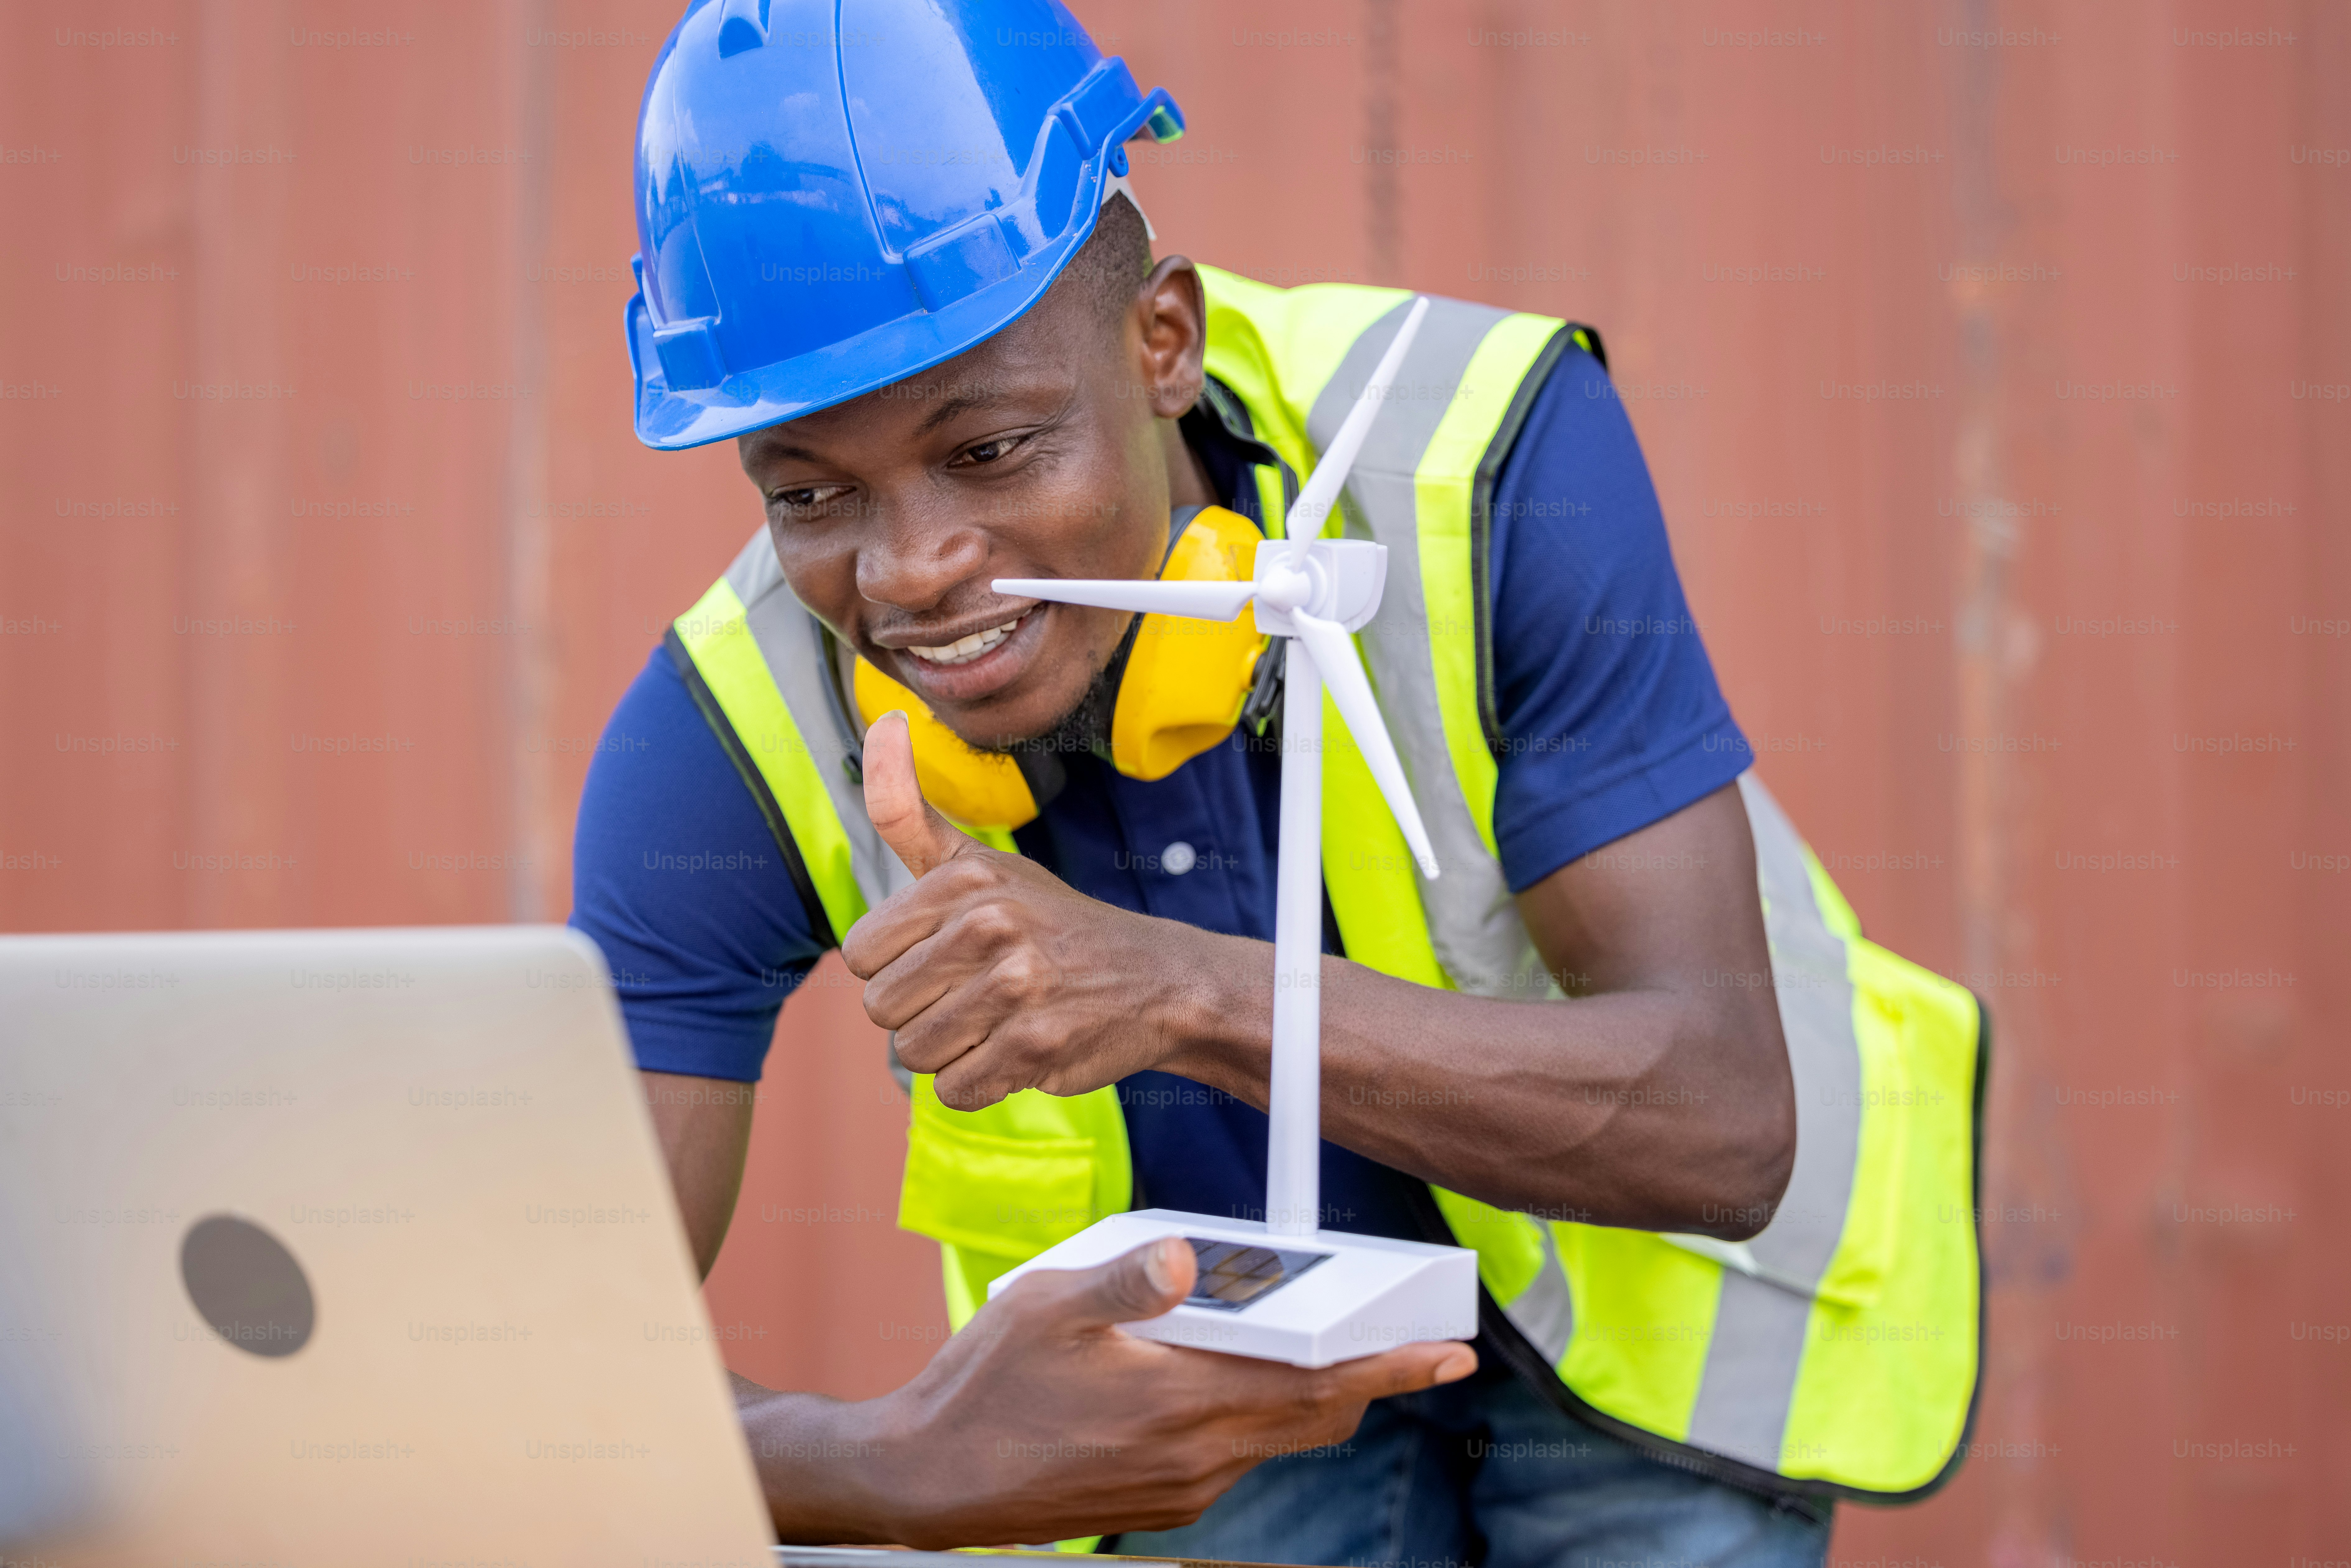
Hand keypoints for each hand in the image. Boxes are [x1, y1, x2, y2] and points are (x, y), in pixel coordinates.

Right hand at [804, 1237, 1474, 1546]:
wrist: (929, 1480)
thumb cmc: (986, 1387)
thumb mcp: (1046, 1307)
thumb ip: (1125, 1281)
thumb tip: (1181, 1252)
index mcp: (1184, 1404)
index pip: (1322, 1388)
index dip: (1394, 1368)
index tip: (1451, 1353)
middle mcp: (1197, 1457)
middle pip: (1317, 1418)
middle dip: (1373, 1380)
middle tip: (1414, 1344)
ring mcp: (1180, 1487)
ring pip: (1276, 1436)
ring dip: (1306, 1394)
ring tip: (1310, 1343)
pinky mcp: (1159, 1500)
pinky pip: (1233, 1455)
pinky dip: (1252, 1413)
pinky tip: (1220, 1376)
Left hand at [842, 711, 1236, 1109]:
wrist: (1156, 979)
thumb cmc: (1051, 923)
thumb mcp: (980, 861)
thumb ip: (909, 809)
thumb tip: (884, 719)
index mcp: (964, 880)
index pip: (862, 953)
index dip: (896, 966)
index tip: (944, 957)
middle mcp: (989, 926)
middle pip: (882, 1008)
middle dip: (921, 1012)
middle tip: (975, 995)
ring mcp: (1015, 987)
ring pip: (914, 1053)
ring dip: (950, 1050)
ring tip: (997, 1021)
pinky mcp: (1036, 1045)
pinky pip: (956, 1089)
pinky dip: (981, 1082)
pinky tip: (1018, 1050)